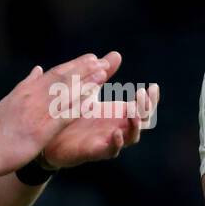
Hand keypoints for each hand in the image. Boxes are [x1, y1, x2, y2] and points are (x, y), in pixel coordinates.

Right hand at [0, 52, 118, 176]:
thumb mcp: (9, 101)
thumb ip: (26, 85)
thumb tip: (38, 69)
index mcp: (26, 91)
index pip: (54, 73)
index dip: (74, 65)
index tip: (91, 57)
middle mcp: (32, 98)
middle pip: (63, 79)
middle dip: (84, 69)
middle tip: (103, 60)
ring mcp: (37, 113)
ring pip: (65, 94)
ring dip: (85, 83)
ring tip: (103, 74)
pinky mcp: (40, 130)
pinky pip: (63, 117)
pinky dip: (77, 108)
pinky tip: (92, 103)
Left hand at [43, 80, 159, 168]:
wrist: (50, 134)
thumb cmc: (72, 112)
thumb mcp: (89, 89)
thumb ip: (104, 73)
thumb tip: (116, 54)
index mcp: (118, 113)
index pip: (143, 108)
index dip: (152, 99)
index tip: (154, 86)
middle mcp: (118, 126)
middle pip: (143, 121)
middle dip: (146, 109)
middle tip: (142, 95)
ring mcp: (109, 139)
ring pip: (132, 137)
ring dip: (135, 126)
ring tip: (133, 113)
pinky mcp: (96, 151)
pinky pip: (111, 150)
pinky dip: (117, 143)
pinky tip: (116, 133)